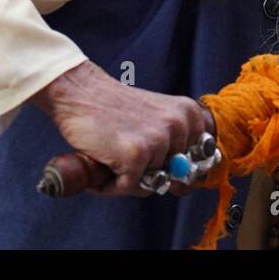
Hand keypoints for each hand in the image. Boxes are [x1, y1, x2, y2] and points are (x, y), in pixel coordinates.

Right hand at [32, 60, 212, 195]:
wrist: (79, 92)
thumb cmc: (115, 110)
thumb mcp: (157, 117)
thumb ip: (176, 144)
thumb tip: (186, 186)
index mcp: (190, 115)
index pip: (199, 160)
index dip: (175, 167)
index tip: (154, 158)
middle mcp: (180, 125)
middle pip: (172, 176)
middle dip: (147, 174)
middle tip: (125, 153)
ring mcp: (159, 140)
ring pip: (149, 183)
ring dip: (126, 178)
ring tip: (112, 153)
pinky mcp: (136, 154)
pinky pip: (127, 187)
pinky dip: (110, 184)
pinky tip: (101, 161)